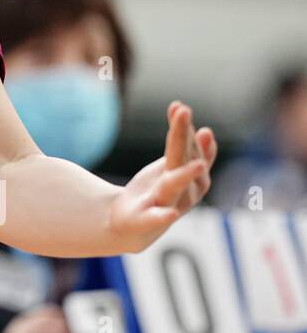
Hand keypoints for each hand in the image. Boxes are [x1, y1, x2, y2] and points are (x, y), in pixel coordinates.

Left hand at [109, 100, 217, 253]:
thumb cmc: (159, 191)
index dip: (186, 128)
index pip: (189, 147)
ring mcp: (169, 205)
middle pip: (182, 159)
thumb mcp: (172, 166)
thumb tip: (193, 119)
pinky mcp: (149, 221)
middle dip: (185, 138)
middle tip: (184, 112)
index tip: (180, 107)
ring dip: (186, 176)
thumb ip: (184, 144)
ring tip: (198, 165)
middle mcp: (186, 190)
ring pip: (175, 185)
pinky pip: (157, 219)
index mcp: (192, 175)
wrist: (133, 225)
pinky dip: (163, 217)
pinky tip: (169, 214)